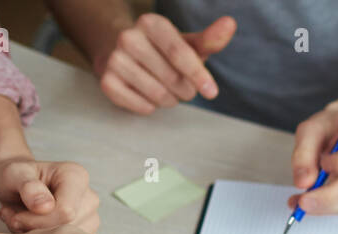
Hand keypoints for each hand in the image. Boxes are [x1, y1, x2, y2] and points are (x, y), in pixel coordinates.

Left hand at [0, 158, 99, 232]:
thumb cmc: (17, 177)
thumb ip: (28, 187)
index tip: (16, 216)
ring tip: (23, 222)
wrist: (18, 185)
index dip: (37, 220)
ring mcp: (91, 218)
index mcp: (76, 177)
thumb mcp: (13, 174)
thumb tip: (45, 206)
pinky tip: (32, 230)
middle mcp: (89, 198)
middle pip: (67, 228)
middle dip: (37, 230)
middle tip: (15, 219)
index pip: (65, 212)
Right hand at [95, 13, 235, 113]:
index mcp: (151, 23)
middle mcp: (129, 37)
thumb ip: (209, 40)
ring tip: (165, 88)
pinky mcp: (107, 81)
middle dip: (185, 90)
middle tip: (182, 86)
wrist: (121, 51)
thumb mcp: (187, 43)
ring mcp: (115, 59)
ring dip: (170, 100)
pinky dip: (151, 107)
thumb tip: (230, 24)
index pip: (179, 53)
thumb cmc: (163, 50)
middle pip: (172, 79)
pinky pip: (142, 106)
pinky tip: (147, 94)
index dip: (198, 75)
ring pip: (158, 95)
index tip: (211, 92)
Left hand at [288, 107, 337, 214]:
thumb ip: (304, 154)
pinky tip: (316, 202)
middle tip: (302, 202)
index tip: (321, 163)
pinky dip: (333, 207)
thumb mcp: (311, 130)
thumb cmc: (330, 128)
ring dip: (329, 205)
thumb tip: (303, 183)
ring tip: (303, 203)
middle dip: (330, 195)